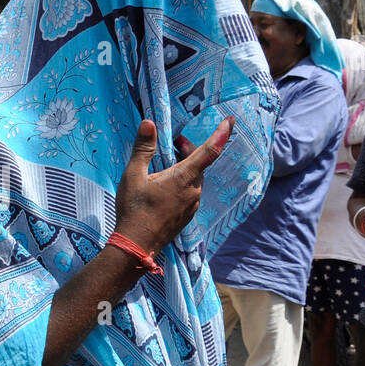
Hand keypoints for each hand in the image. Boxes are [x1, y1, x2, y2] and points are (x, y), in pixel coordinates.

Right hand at [113, 117, 233, 252]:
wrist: (136, 246)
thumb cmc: (134, 208)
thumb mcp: (133, 175)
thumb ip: (143, 148)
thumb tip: (149, 123)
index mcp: (184, 177)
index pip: (210, 150)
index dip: (222, 133)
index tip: (231, 119)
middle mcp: (194, 191)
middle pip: (198, 163)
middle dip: (187, 151)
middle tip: (170, 146)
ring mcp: (192, 205)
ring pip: (194, 179)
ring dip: (183, 169)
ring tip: (162, 170)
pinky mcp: (188, 216)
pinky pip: (190, 194)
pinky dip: (181, 184)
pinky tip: (163, 190)